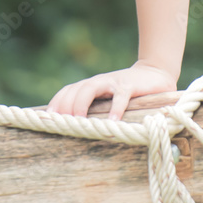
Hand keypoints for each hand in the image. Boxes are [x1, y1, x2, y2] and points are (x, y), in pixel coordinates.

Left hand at [47, 61, 177, 120]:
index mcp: (91, 86)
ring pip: (90, 89)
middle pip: (75, 90)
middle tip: (62, 124)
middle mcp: (98, 82)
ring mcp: (113, 82)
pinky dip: (115, 109)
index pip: (68, 91)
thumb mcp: (109, 100)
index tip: (48, 118)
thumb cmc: (127, 93)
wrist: (154, 73)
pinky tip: (113, 123)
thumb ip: (96, 109)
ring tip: (79, 122)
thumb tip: (76, 130)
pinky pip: (120, 96)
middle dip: (65, 106)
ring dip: (81, 104)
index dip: (57, 102)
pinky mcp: (130, 85)